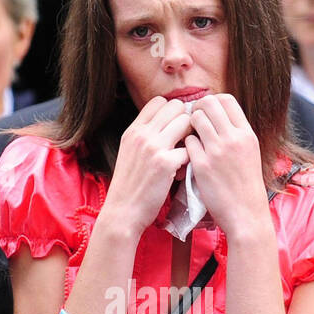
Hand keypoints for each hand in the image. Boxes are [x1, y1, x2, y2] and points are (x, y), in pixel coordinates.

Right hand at [100, 96, 192, 238]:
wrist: (123, 212)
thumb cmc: (129, 186)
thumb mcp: (129, 153)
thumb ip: (144, 137)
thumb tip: (166, 124)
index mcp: (133, 130)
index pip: (159, 102)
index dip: (172, 112)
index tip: (174, 129)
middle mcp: (142, 134)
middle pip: (176, 107)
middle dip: (185, 121)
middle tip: (184, 142)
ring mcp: (154, 147)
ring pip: (186, 122)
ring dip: (190, 137)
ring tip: (183, 155)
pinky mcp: (166, 164)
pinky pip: (189, 150)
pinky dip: (189, 161)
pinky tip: (180, 174)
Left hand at [185, 93, 266, 237]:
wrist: (246, 214)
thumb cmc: (246, 186)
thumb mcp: (250, 153)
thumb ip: (236, 134)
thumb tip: (219, 117)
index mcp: (247, 134)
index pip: (227, 99)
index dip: (213, 101)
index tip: (207, 112)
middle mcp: (234, 138)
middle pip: (209, 103)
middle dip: (197, 108)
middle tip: (193, 121)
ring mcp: (217, 151)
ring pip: (195, 119)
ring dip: (189, 125)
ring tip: (190, 136)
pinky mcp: (202, 165)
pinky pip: (188, 142)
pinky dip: (186, 145)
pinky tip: (189, 155)